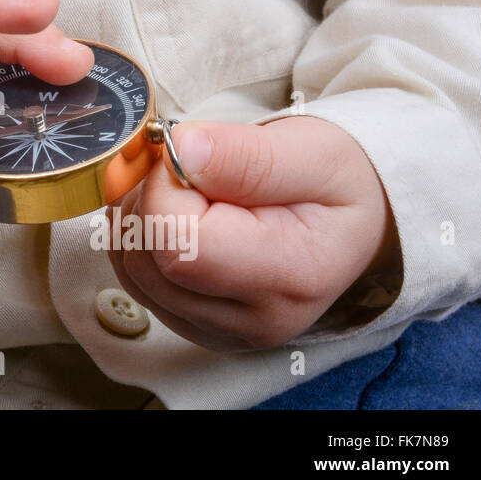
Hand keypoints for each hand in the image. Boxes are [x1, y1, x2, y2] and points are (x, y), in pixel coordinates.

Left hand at [105, 115, 400, 350]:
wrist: (349, 224)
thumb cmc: (335, 186)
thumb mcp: (314, 153)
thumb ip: (246, 154)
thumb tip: (180, 150)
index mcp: (290, 277)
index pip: (178, 241)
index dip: (164, 187)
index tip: (189, 156)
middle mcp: (251, 319)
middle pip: (147, 258)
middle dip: (148, 198)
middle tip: (189, 170)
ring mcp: (217, 329)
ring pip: (130, 267)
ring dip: (139, 216)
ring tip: (188, 191)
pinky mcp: (191, 324)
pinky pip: (133, 278)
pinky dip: (139, 237)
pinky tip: (176, 215)